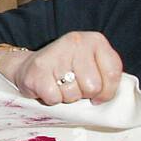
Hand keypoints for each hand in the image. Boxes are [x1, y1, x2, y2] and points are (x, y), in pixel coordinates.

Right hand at [0, 31, 124, 105]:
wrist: (28, 66)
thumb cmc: (65, 69)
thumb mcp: (92, 65)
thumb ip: (106, 76)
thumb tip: (105, 99)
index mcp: (95, 40)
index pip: (112, 73)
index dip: (107, 92)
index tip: (98, 96)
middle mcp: (76, 42)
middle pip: (93, 87)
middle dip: (83, 94)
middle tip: (73, 86)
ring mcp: (56, 53)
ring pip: (73, 94)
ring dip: (66, 97)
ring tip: (58, 85)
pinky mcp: (38, 69)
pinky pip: (54, 97)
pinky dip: (51, 99)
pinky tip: (47, 88)